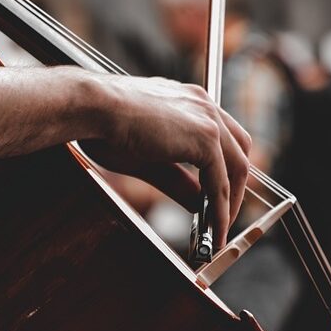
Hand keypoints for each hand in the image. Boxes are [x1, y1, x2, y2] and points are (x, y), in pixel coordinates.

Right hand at [84, 75, 251, 248]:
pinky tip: (213, 228)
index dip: (223, 169)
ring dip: (231, 202)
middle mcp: (203, 104)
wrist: (92, 107)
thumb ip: (177, 180)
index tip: (215, 196)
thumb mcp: (147, 159)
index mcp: (188, 101)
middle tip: (222, 215)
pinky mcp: (205, 136)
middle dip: (235, 186)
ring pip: (237, 166)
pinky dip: (221, 208)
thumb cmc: (104, 126)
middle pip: (239, 149)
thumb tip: (198, 204)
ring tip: (218, 230)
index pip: (222, 136)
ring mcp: (208, 118)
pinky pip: (221, 181)